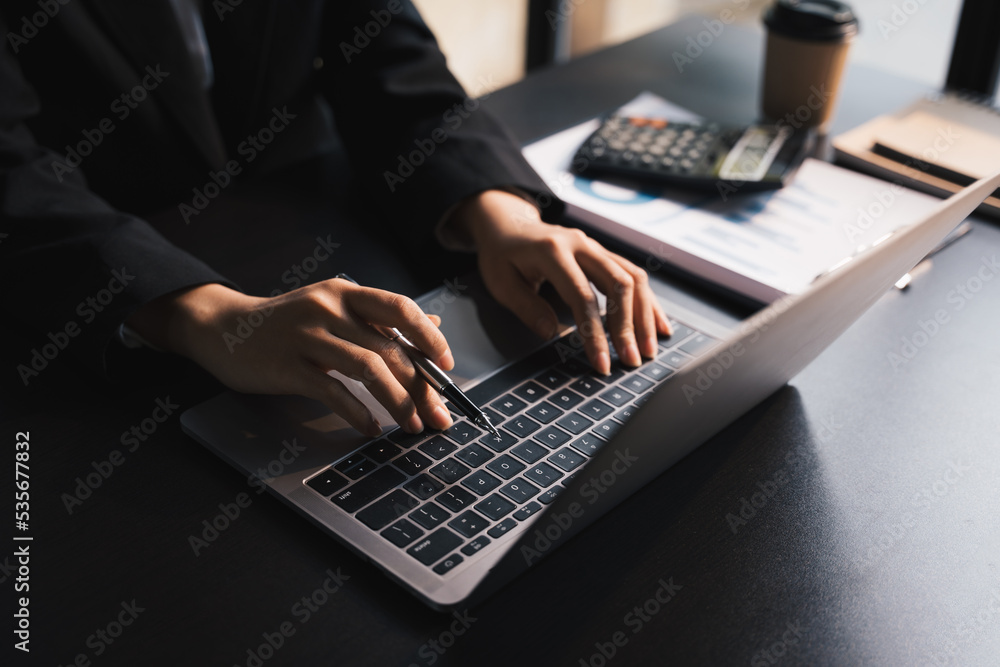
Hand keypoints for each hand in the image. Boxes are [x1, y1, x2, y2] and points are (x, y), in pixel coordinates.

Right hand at [126, 281, 455, 436]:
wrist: (225, 329)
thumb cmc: (288, 322)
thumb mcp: (335, 309)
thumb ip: (380, 318)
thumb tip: (432, 322)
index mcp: (346, 292)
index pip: (400, 309)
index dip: (429, 338)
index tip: (448, 367)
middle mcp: (330, 308)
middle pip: (390, 348)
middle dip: (421, 387)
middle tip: (439, 416)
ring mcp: (309, 336)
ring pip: (369, 369)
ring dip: (398, 402)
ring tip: (412, 426)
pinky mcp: (290, 365)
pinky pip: (334, 391)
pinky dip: (359, 412)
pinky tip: (373, 427)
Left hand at [449, 190, 671, 374]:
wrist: (508, 224)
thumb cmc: (502, 255)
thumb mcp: (501, 282)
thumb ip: (527, 307)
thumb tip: (553, 334)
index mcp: (553, 251)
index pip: (583, 297)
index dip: (595, 333)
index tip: (602, 363)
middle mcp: (581, 244)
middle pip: (618, 285)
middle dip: (628, 327)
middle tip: (632, 360)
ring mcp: (595, 246)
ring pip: (633, 278)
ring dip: (645, 316)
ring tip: (650, 348)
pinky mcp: (604, 253)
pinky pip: (633, 274)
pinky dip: (648, 301)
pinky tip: (658, 325)